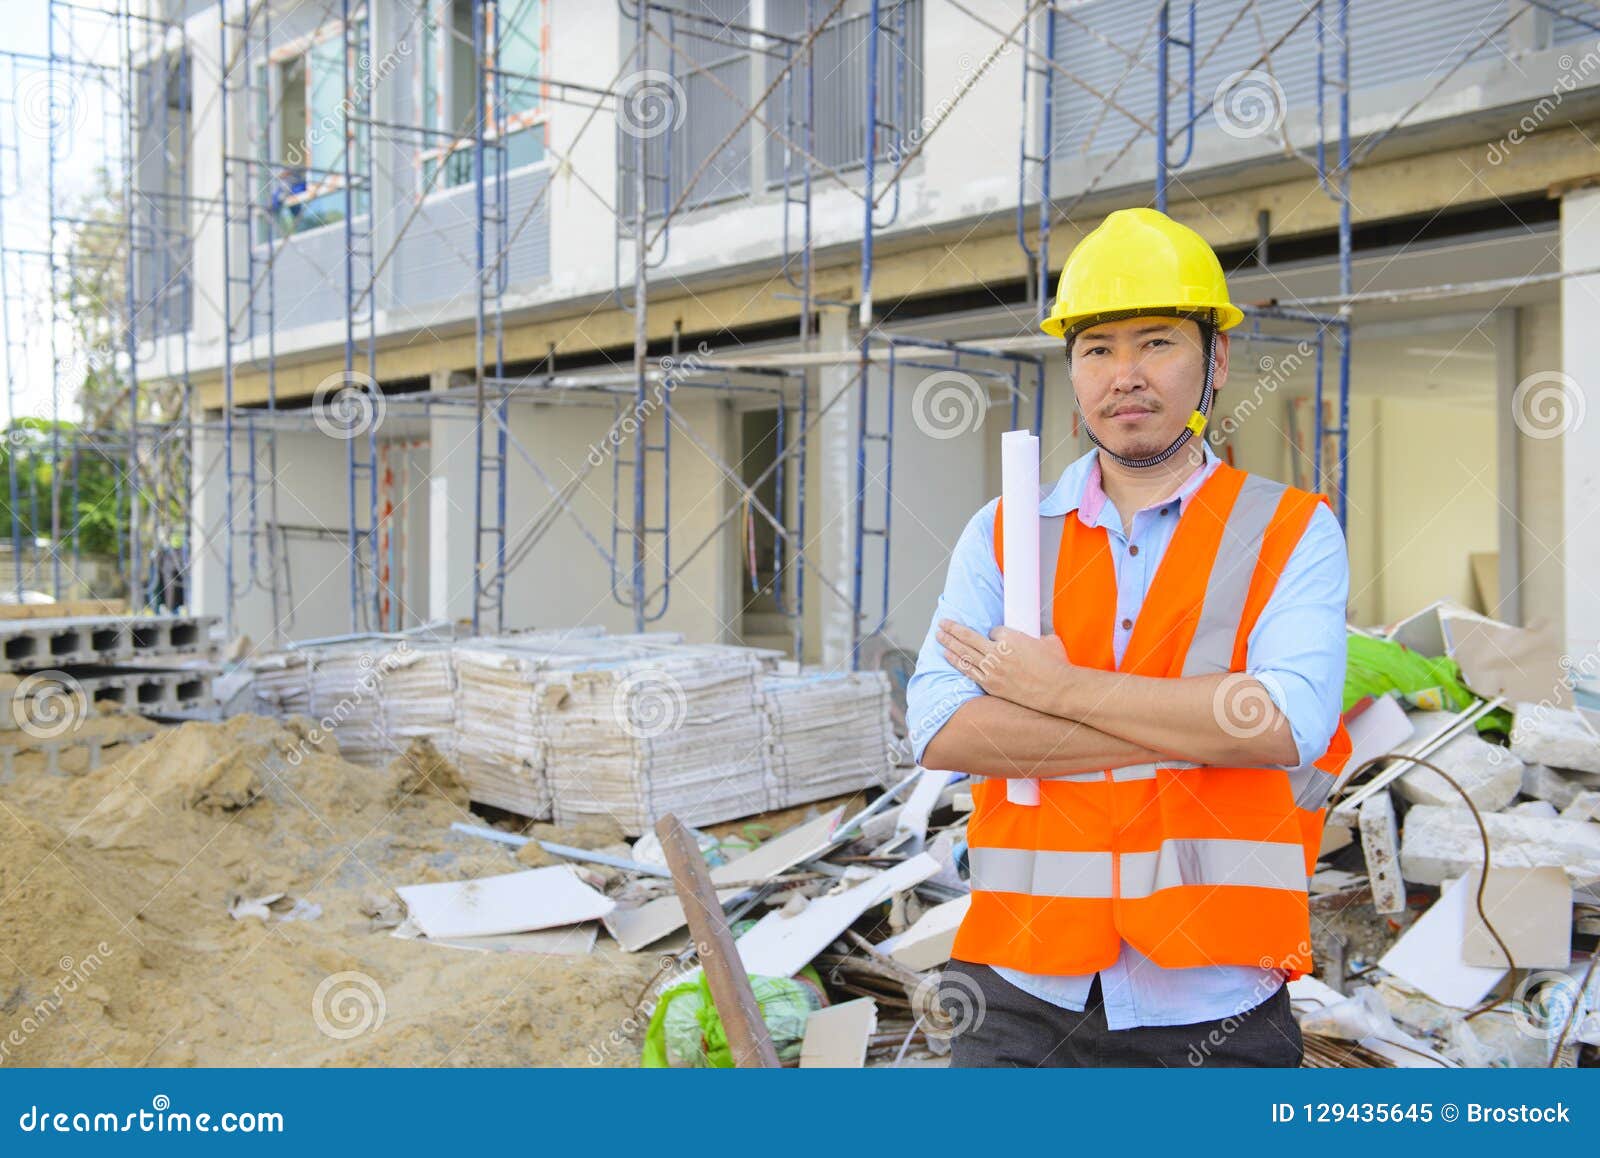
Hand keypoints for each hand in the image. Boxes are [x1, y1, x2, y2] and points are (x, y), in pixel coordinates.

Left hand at [938, 620, 1073, 716]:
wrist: (1058, 690)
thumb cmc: (1056, 665)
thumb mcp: (1048, 641)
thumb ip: (1036, 637)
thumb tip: (1035, 640)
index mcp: (1010, 637)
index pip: (993, 630)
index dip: (993, 633)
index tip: (995, 636)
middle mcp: (997, 651)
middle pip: (969, 637)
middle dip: (953, 629)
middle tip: (942, 623)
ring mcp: (992, 669)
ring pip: (964, 653)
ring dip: (949, 643)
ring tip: (939, 635)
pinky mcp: (991, 685)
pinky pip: (968, 670)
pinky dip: (956, 661)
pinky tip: (947, 655)